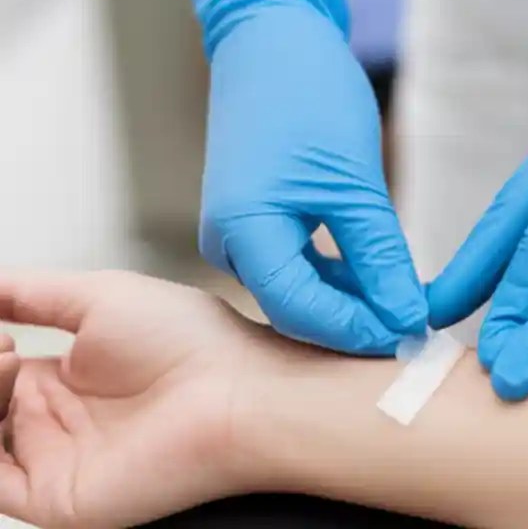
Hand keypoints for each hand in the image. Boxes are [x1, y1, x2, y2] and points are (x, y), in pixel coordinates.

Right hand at [0, 270, 289, 527]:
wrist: (241, 395)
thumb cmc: (197, 344)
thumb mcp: (101, 295)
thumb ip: (31, 292)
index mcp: (70, 376)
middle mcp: (59, 420)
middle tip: (2, 345)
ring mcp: (55, 459)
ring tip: (8, 357)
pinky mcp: (55, 497)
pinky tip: (2, 388)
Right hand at [191, 0, 427, 354]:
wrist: (275, 34)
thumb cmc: (310, 96)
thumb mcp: (354, 183)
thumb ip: (378, 256)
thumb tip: (406, 317)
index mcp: (245, 232)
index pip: (301, 312)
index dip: (357, 332)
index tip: (413, 337)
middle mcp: (231, 240)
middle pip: (298, 309)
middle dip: (357, 323)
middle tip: (419, 332)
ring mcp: (242, 228)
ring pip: (301, 287)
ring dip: (353, 299)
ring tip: (409, 306)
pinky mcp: (260, 213)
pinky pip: (300, 261)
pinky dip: (342, 272)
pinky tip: (384, 276)